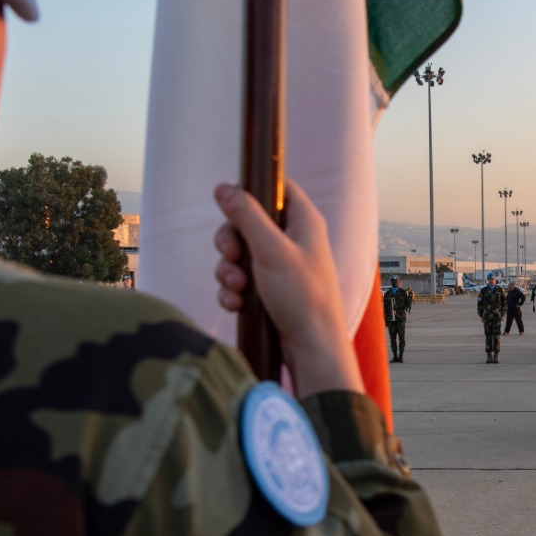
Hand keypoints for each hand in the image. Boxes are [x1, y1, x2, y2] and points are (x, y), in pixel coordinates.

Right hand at [214, 182, 362, 396]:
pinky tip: (236, 304)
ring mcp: (281, 266)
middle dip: (231, 241)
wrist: (311, 347)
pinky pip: (241, 280)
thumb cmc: (302, 297)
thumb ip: (246, 216)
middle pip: (248, 222)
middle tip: (231, 254)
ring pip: (240, 254)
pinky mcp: (270, 289)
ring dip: (229, 270)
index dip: (252, 190)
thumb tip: (223, 187)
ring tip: (237, 287)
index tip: (230, 201)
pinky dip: (234, 290)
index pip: (277, 187)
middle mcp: (293, 240)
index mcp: (303, 221)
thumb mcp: (270, 250)